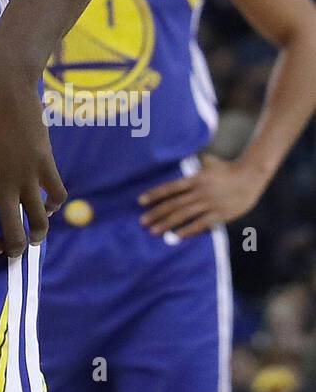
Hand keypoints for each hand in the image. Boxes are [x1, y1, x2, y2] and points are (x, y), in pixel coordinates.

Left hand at [0, 60, 64, 256]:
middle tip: (13, 250)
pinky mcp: (46, 162)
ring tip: (33, 237)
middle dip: (14, 249)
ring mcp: (27, 175)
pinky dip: (54, 205)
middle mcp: (3, 185)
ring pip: (40, 219)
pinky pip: (57, 194)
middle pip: (14, 234)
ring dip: (37, 234)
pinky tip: (46, 205)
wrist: (3, 87)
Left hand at [138, 155, 265, 237]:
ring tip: (153, 231)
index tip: (140, 202)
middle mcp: (200, 191)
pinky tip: (176, 237)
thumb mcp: (209, 162)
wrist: (251, 176)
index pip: (170, 188)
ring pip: (184, 215)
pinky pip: (201, 224)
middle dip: (156, 213)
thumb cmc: (228, 168)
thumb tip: (180, 154)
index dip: (154, 195)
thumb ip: (194, 161)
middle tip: (142, 222)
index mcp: (195, 178)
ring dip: (167, 224)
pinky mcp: (220, 214)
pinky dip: (188, 231)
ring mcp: (209, 203)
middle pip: (173, 204)